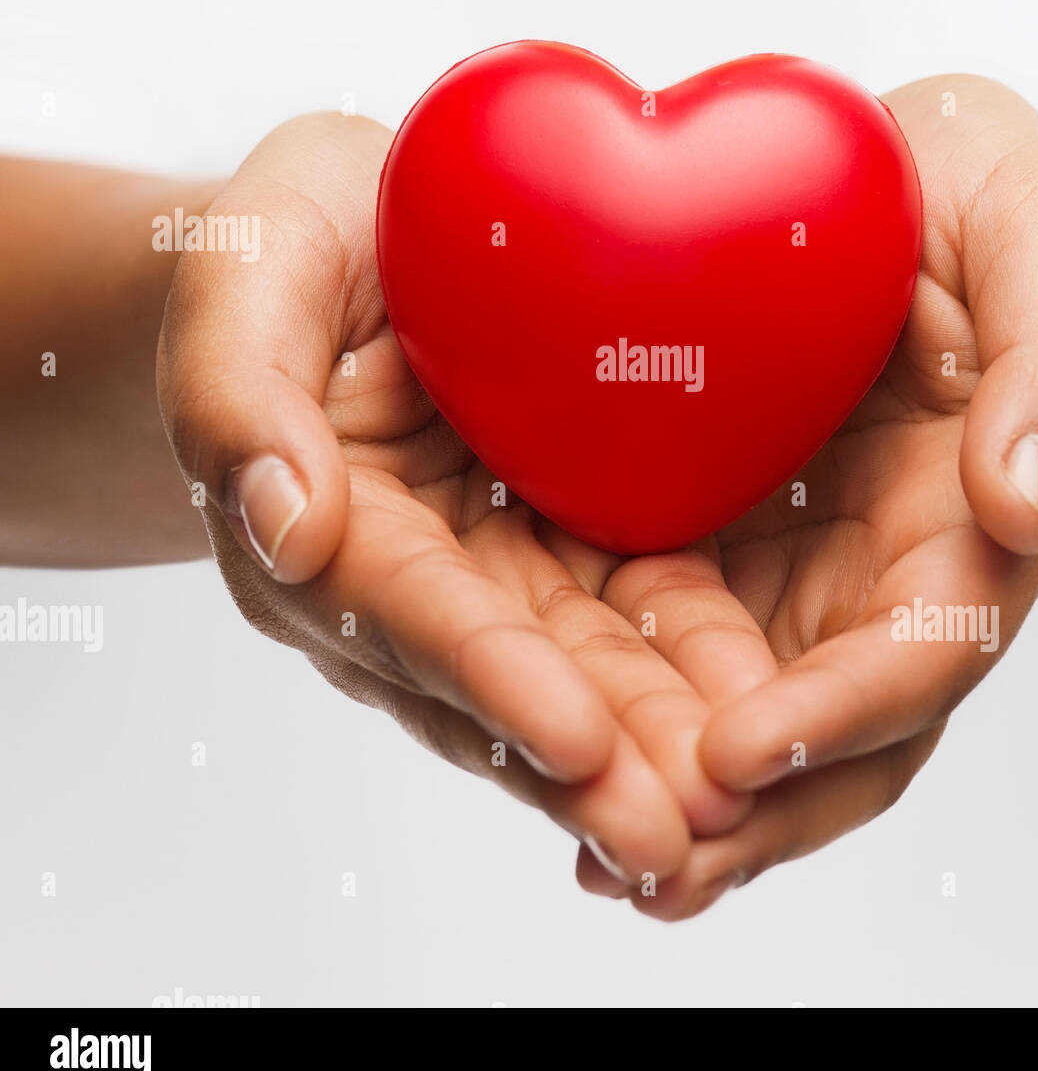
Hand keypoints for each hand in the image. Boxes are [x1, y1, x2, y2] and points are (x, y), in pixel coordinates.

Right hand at [156, 113, 763, 885]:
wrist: (374, 231)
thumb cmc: (306, 238)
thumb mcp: (251, 267)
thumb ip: (240, 388)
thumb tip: (284, 525)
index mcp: (327, 526)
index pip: (410, 610)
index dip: (490, 675)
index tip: (575, 739)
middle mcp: (413, 578)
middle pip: (504, 681)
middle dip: (592, 764)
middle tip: (683, 839)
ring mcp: (496, 572)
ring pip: (579, 676)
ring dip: (653, 753)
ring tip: (738, 816)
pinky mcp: (567, 548)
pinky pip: (633, 621)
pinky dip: (691, 680)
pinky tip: (765, 728)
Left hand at [576, 75, 1037, 917]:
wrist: (924, 191)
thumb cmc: (1006, 216)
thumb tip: (1024, 506)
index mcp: (976, 527)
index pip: (922, 655)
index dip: (839, 715)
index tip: (739, 754)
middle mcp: (887, 578)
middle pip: (829, 730)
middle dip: (746, 808)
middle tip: (638, 860)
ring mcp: (800, 568)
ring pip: (743, 706)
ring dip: (672, 783)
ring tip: (586, 847)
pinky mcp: (720, 536)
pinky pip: (669, 634)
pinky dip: (620, 695)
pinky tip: (543, 733)